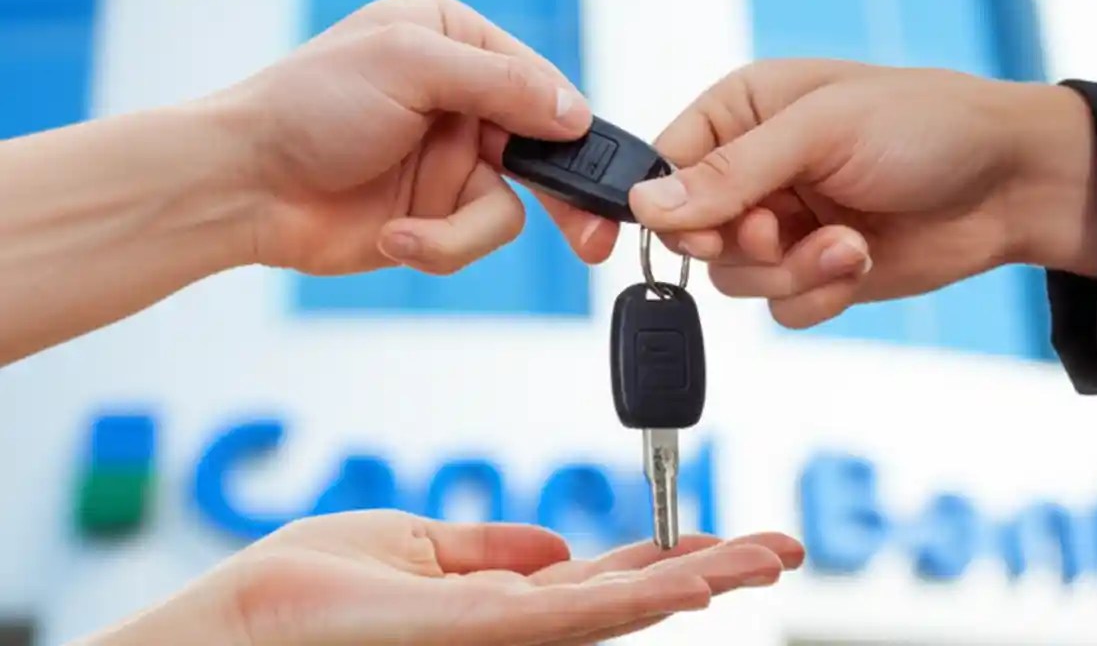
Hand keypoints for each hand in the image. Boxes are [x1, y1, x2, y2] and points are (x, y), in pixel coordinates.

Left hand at [79, 510, 803, 645]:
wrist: (237, 620)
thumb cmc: (307, 587)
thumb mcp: (414, 543)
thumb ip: (489, 547)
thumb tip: (555, 544)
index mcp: (501, 599)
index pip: (607, 578)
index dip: (670, 557)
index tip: (724, 537)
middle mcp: (518, 625)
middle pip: (635, 595)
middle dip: (712, 571)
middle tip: (782, 547)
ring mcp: (507, 636)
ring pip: (626, 608)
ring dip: (702, 580)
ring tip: (767, 556)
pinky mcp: (485, 634)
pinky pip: (581, 614)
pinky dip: (645, 597)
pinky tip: (696, 579)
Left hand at [216, 0, 618, 275]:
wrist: (242, 187)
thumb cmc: (306, 108)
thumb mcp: (410, 68)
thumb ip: (501, 84)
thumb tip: (573, 112)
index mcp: (452, 40)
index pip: (537, 79)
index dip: (565, 121)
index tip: (581, 155)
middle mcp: (459, 99)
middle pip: (542, 148)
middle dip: (565, 195)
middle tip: (593, 234)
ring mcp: (448, 161)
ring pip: (512, 206)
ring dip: (464, 229)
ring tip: (412, 233)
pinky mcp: (434, 215)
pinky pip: (474, 239)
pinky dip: (437, 245)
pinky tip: (392, 234)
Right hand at [631, 59, 1096, 328]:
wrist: (1014, 185)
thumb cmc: (929, 125)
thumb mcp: (821, 132)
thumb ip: (731, 172)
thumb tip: (647, 205)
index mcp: (741, 113)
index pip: (664, 165)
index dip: (662, 205)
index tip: (685, 230)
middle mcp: (755, 171)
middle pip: (692, 234)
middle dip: (739, 243)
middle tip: (775, 229)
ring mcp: (785, 225)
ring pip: (736, 279)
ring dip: (791, 270)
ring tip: (847, 243)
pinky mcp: (816, 271)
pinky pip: (780, 308)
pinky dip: (818, 294)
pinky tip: (860, 259)